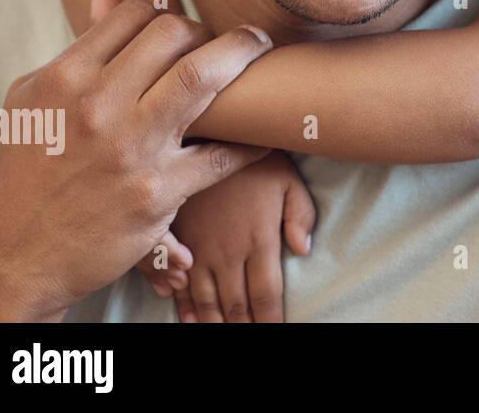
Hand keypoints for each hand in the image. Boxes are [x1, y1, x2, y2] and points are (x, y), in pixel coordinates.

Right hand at [0, 0, 274, 320]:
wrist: (14, 256)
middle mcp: (98, 108)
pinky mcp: (160, 192)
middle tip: (221, 44)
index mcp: (65, 79)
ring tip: (259, 49)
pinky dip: (253, 141)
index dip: (165, 15)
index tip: (180, 31)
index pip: (133, 16)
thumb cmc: (25, 174)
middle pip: (174, 35)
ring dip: (243, 54)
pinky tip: (267, 132)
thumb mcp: (34, 103)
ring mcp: (131, 150)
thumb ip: (77, 52)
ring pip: (203, 77)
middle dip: (206, 31)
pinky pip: (224, 155)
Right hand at [167, 150, 315, 322]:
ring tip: (223, 336)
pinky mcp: (175, 241)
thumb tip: (302, 250)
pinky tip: (190, 321)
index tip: (277, 334)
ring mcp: (198, 249)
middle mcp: (226, 252)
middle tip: (251, 341)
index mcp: (257, 239)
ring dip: (215, 324)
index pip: (266, 295)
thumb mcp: (289, 179)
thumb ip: (300, 215)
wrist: (208, 137)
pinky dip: (184, 307)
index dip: (271, 320)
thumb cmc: (256, 156)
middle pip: (235, 306)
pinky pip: (177, 284)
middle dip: (244, 328)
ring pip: (206, 301)